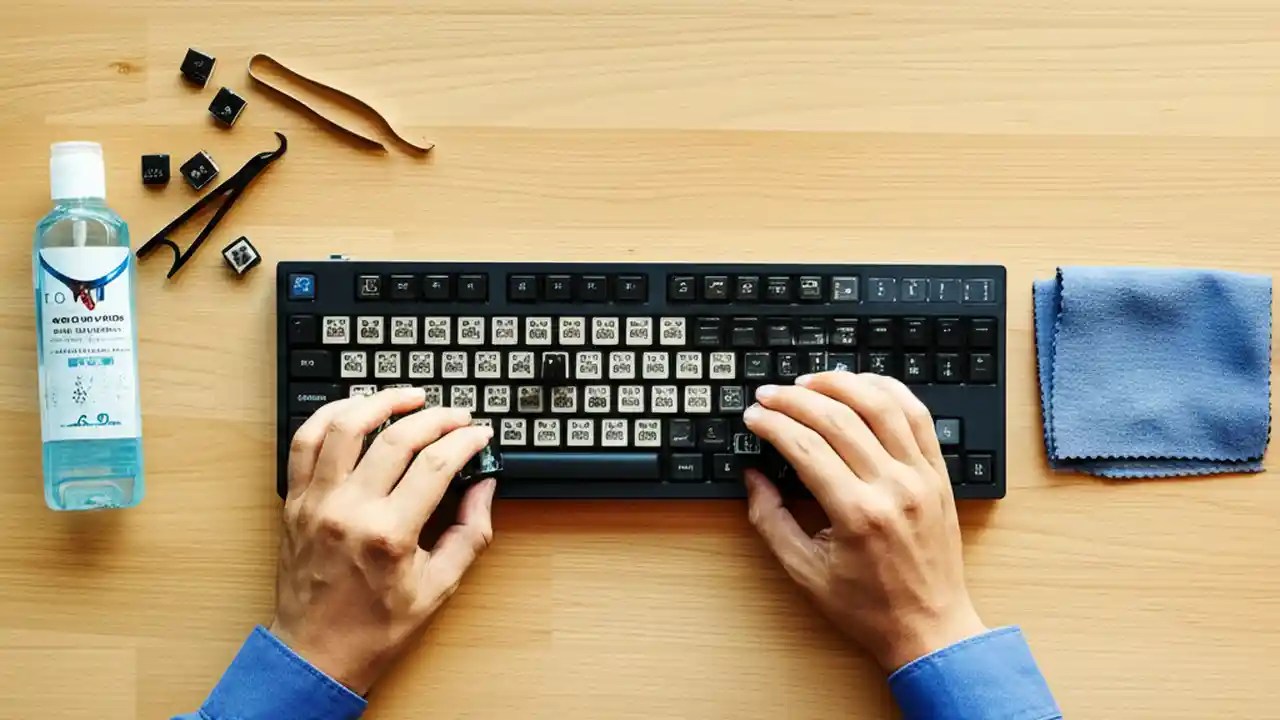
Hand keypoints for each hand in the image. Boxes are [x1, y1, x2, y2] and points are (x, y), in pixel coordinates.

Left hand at [271, 387, 496, 693]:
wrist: (315, 653)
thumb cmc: (376, 628)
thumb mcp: (439, 587)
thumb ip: (469, 532)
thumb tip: (485, 486)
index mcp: (389, 535)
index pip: (436, 465)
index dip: (465, 441)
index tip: (480, 435)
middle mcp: (349, 511)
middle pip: (397, 438)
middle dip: (436, 417)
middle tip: (457, 415)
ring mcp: (316, 502)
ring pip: (344, 427)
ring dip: (380, 402)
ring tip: (409, 397)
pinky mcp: (295, 501)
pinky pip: (303, 442)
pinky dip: (329, 416)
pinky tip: (355, 409)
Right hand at [742, 372, 986, 671]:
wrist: (930, 629)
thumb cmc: (868, 608)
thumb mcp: (804, 572)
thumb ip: (771, 520)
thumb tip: (752, 476)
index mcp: (857, 514)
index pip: (806, 447)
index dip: (773, 424)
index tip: (753, 417)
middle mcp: (893, 488)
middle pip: (839, 419)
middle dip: (795, 399)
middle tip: (769, 395)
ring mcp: (921, 477)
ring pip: (882, 405)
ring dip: (841, 384)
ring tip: (810, 382)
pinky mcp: (939, 474)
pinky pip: (918, 416)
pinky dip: (889, 390)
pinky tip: (863, 384)